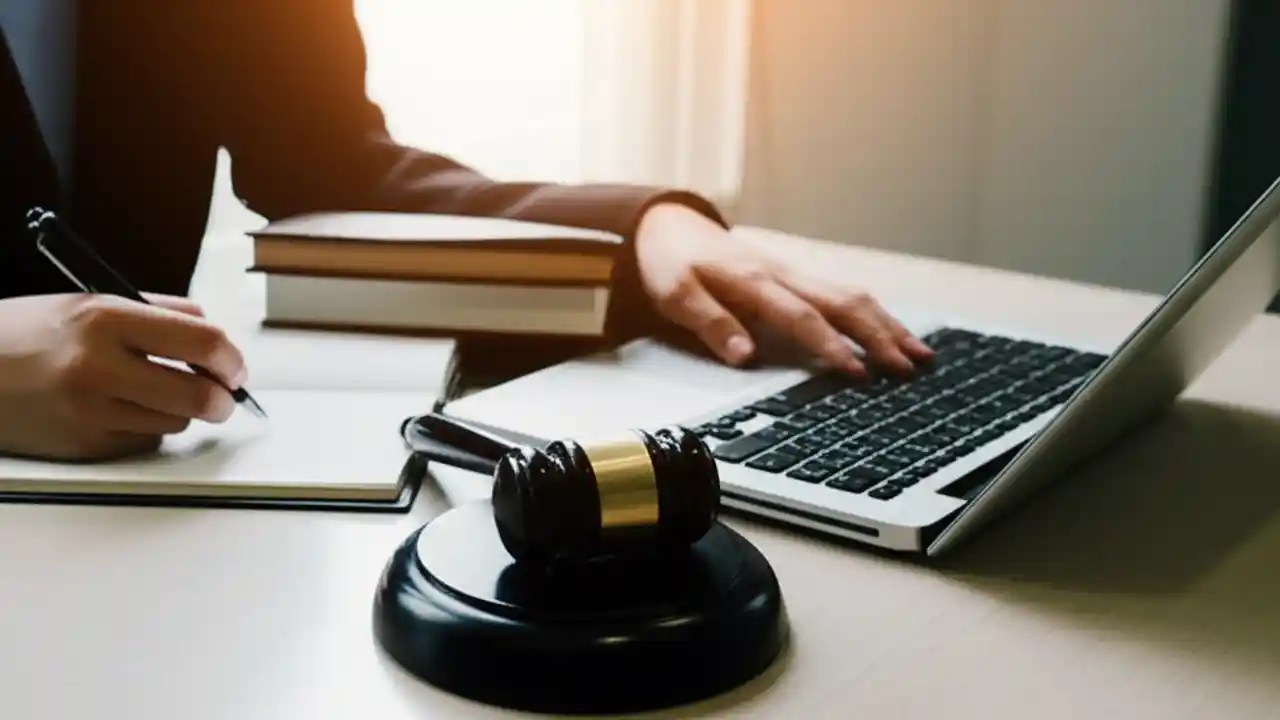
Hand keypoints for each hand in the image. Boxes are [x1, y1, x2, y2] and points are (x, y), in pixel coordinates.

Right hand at [0, 293, 246, 460]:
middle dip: (223, 397)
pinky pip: (144, 441)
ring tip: (160, 393)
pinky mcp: (83, 445)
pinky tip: (124, 409)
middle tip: (224, 393)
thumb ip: (158, 312)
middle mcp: (98, 366)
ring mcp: (89, 411)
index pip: (202, 341)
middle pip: (200, 395)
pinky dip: (148, 427)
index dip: (231, 358)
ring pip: (177, 422)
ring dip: (182, 411)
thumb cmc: (24, 334)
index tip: (234, 365)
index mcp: (105, 318)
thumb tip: (212, 332)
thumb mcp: (88, 301)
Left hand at [635, 203, 933, 377]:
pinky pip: (844, 295)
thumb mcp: (675, 296)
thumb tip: (744, 355)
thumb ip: (710, 323)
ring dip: (888, 326)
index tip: (859, 372)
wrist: (668, 226)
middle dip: (880, 336)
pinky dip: (875, 316)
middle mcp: (783, 274)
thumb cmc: (670, 264)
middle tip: (909, 368)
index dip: (831, 345)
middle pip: (843, 303)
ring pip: (853, 297)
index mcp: (753, 281)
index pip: (801, 317)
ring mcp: (795, 273)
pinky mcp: (798, 277)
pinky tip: (895, 335)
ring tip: (921, 356)